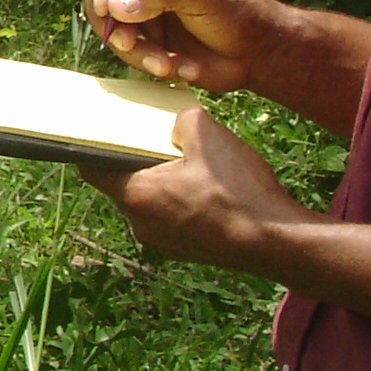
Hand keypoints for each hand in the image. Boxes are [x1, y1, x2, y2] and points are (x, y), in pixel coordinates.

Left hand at [77, 109, 304, 271]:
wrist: (278, 243)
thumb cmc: (239, 191)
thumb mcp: (209, 135)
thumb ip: (182, 119)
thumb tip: (178, 121)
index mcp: (136, 196)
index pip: (92, 169)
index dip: (95, 147)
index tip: (106, 132)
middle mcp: (141, 224)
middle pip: (124, 186)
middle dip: (139, 161)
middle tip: (161, 141)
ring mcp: (164, 242)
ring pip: (151, 204)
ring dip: (164, 183)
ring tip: (192, 164)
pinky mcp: (188, 251)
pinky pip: (174, 219)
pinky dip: (183, 202)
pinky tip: (212, 190)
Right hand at [83, 0, 281, 92]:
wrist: (260, 54)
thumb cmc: (240, 11)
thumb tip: (114, 5)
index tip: (104, 9)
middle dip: (114, 24)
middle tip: (128, 45)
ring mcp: (145, 10)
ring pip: (113, 28)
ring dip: (136, 51)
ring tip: (166, 65)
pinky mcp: (149, 39)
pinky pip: (130, 52)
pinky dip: (150, 63)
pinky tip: (181, 69)